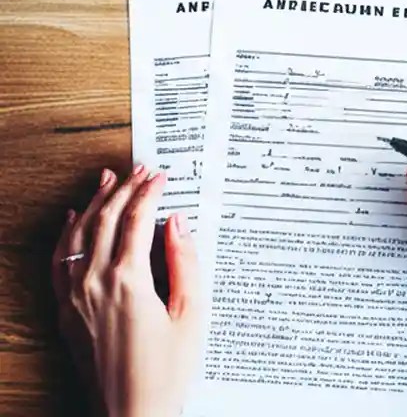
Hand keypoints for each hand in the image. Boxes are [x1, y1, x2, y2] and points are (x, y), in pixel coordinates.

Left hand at [52, 165, 203, 416]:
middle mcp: (95, 284)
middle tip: (140, 170)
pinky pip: (59, 262)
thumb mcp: (192, 315)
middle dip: (124, 189)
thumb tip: (177, 223)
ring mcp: (75, 297)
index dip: (149, 192)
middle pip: (106, 220)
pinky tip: (72, 220)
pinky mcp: (66, 312)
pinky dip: (66, 235)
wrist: (131, 413)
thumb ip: (185, 263)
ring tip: (106, 180)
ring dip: (93, 203)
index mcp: (129, 281)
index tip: (161, 175)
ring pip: (78, 235)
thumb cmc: (167, 370)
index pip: (137, 221)